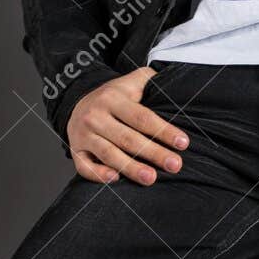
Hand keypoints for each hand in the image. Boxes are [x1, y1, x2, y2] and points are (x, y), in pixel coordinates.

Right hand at [66, 66, 188, 185]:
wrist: (77, 101)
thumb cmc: (113, 96)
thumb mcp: (130, 81)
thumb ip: (150, 79)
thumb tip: (175, 82)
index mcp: (112, 99)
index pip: (142, 117)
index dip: (163, 130)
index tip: (183, 143)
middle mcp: (96, 117)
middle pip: (128, 138)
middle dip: (154, 153)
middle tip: (175, 165)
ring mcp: (84, 135)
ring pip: (109, 154)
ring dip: (131, 167)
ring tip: (151, 178)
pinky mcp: (76, 152)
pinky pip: (85, 167)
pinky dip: (99, 174)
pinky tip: (116, 180)